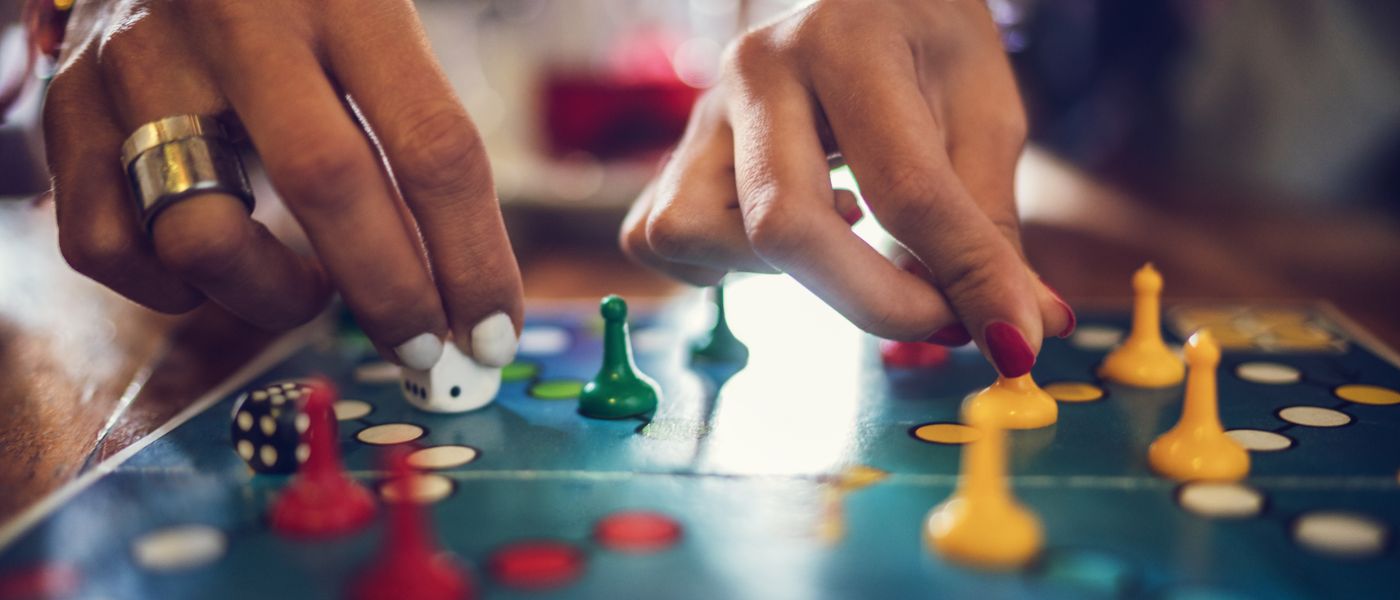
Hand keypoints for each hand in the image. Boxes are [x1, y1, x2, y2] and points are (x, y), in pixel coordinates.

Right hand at [45, 0, 522, 369]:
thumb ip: (412, 126)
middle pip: (328, 189)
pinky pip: (108, 246)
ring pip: (202, 237)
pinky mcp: (69, 105)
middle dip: (391, 297)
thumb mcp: (370, 18)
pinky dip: (170, 289)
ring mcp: (141, 64)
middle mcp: (239, 25)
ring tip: (307, 288)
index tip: (494, 333)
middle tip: (426, 354)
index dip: (473, 258)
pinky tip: (214, 265)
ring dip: (272, 298)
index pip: (433, 144)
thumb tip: (465, 284)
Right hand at [620, 0, 1073, 375]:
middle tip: (942, 323)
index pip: (903, 186)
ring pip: (695, 233)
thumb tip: (1020, 334)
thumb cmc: (927, 46)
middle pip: (782, 225)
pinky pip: (662, 238)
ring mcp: (702, 112)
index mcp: (846, 40)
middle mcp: (756, 70)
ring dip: (780, 273)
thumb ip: (988, 226)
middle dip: (871, 301)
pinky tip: (791, 234)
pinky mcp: (675, 153)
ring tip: (845, 238)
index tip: (1012, 340)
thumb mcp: (983, 114)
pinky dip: (721, 262)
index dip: (963, 278)